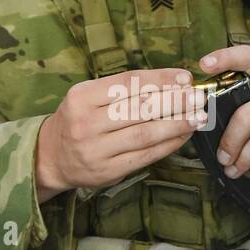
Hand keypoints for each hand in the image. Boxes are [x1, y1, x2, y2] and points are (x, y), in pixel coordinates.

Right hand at [35, 68, 206, 201]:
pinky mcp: (107, 171)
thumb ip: (122, 90)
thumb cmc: (77, 120)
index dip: (160, 79)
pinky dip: (168, 144)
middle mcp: (87, 122)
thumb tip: (171, 83)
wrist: (50, 157)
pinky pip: (145, 156)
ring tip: (198, 117)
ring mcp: (96, 149)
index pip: (128, 82)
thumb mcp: (88, 97)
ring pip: (145, 133)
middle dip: (175, 101)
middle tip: (198, 97)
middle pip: (139, 108)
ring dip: (176, 124)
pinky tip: (183, 136)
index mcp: (82, 96)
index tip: (185, 78)